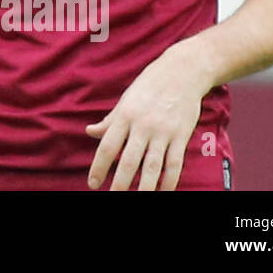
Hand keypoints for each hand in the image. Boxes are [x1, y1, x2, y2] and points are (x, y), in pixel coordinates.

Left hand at [85, 40, 209, 190]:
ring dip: (144, 188)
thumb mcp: (125, 100)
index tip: (93, 184)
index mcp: (124, 115)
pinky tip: (162, 192)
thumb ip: (110, 120)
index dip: (99, 167)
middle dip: (120, 183)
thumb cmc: (149, 86)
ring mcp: (163, 131)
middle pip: (129, 161)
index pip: (107, 146)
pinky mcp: (181, 135)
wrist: (182, 72)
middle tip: (112, 197)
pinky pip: (174, 164)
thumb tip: (90, 132)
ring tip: (138, 200)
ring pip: (152, 167)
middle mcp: (142, 125)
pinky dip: (169, 181)